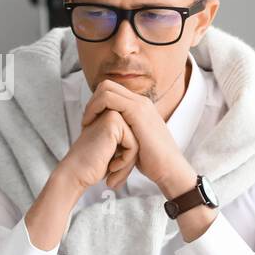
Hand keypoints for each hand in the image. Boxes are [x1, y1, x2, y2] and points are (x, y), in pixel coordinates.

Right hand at [58, 108, 137, 191]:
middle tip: (112, 170)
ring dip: (127, 163)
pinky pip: (133, 146)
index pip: (135, 140)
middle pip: (137, 140)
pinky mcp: (113, 122)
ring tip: (112, 171)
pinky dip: (124, 162)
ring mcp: (112, 115)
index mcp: (112, 119)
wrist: (76, 174)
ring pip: (137, 143)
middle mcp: (112, 113)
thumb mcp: (114, 151)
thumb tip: (144, 145)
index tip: (110, 166)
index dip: (126, 158)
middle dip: (128, 160)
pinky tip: (110, 166)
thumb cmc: (93, 166)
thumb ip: (126, 142)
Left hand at [80, 78, 189, 193]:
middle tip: (85, 121)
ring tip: (86, 123)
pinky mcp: (136, 111)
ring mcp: (140, 104)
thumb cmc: (152, 161)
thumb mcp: (134, 141)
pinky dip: (95, 109)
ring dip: (91, 104)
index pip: (111, 91)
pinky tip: (91, 125)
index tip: (88, 122)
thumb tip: (110, 134)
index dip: (96, 103)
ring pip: (106, 88)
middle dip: (92, 101)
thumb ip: (124, 132)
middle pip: (107, 85)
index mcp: (140, 106)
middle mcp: (140, 101)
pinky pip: (108, 99)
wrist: (169, 168)